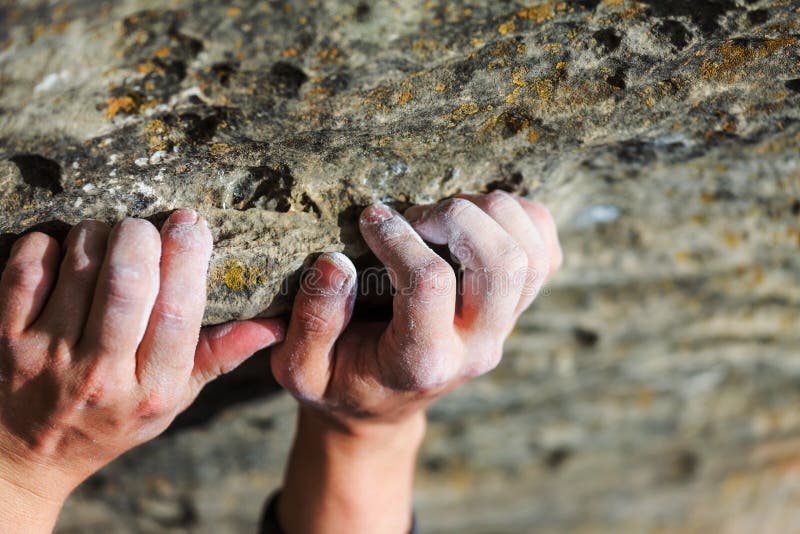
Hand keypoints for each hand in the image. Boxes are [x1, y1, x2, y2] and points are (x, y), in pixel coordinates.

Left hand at [0, 210, 283, 530]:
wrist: (26, 456)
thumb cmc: (112, 419)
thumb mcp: (173, 398)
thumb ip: (219, 355)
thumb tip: (274, 323)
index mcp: (152, 387)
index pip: (179, 311)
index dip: (188, 257)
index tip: (192, 223)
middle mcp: (101, 374)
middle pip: (129, 283)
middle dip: (142, 236)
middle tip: (147, 226)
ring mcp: (49, 356)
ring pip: (81, 267)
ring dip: (100, 234)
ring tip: (109, 236)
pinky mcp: (8, 340)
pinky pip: (29, 270)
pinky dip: (50, 246)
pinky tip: (65, 251)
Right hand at [273, 191, 561, 427]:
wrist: (382, 408)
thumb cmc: (339, 382)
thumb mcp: (303, 369)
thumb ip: (313, 322)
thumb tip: (334, 263)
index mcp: (421, 361)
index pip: (430, 282)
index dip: (398, 238)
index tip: (369, 219)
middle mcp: (475, 345)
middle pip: (501, 264)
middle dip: (457, 217)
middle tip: (415, 215)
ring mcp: (504, 326)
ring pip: (532, 254)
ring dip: (492, 214)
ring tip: (444, 214)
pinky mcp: (517, 307)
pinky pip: (547, 252)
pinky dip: (522, 220)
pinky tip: (477, 219)